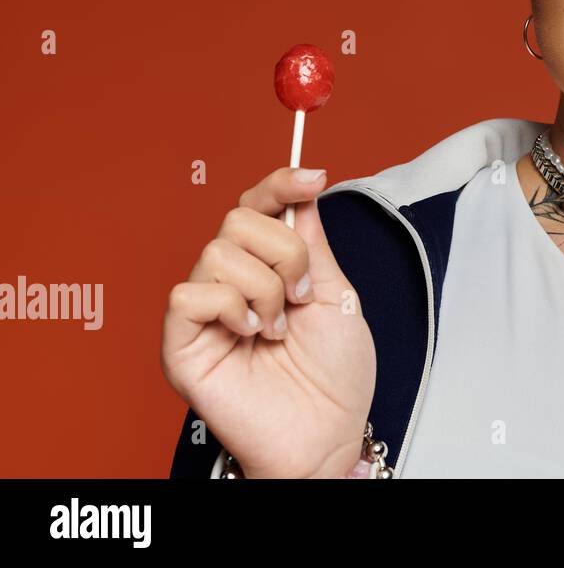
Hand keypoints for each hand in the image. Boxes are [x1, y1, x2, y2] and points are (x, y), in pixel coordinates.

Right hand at [161, 167, 376, 477]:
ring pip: (218, 253)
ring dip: (266, 288)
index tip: (313, 175)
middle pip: (237, 219)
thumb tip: (302, 194)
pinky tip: (251, 334)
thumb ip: (314, 245)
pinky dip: (231, 308)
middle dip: (285, 252)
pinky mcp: (180, 344)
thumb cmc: (335, 378)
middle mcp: (231, 284)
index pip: (257, 207)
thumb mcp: (338, 295)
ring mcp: (204, 313)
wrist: (328, 433)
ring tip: (279, 327)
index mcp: (267, 268)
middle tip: (301, 295)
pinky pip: (189, 295)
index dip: (279, 183)